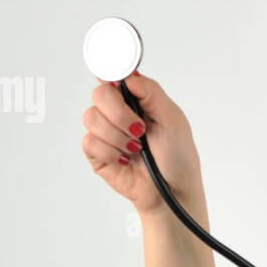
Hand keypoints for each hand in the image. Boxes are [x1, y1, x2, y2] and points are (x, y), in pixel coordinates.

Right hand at [81, 73, 204, 216]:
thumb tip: (129, 76)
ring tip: (136, 148)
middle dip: (118, 113)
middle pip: (99, 94)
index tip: (114, 82)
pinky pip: (89, 142)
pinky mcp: (97, 153)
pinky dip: (110, 152)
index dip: (110, 75)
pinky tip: (125, 160)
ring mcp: (106, 132)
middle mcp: (119, 113)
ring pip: (91, 118)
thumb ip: (151, 92)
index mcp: (137, 100)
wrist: (172, 191)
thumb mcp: (173, 119)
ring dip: (117, 136)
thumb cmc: (178, 156)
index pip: (115, 77)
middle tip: (139, 129)